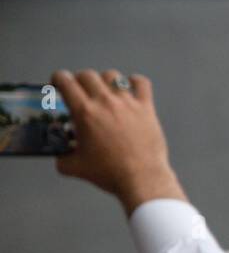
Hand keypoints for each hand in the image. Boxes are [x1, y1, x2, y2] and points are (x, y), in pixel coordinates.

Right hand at [51, 70, 184, 214]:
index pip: (66, 81)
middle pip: (88, 75)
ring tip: (104, 92)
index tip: (58, 83)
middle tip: (79, 91)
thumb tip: (60, 155)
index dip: (58, 79)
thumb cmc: (109, 172)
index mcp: (84, 113)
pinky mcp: (146, 107)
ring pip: (113, 76)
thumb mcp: (74, 167)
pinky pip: (141, 83)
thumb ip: (62, 157)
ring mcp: (127, 103)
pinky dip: (135, 82)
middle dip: (79, 80)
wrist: (141, 177)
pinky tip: (131, 90)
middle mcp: (105, 102)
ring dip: (104, 81)